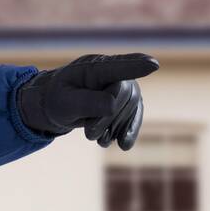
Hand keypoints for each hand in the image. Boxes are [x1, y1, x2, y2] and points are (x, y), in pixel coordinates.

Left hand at [17, 53, 159, 149]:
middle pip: (125, 93)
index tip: (153, 65)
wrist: (56, 105)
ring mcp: (122, 85)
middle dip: (108, 118)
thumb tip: (113, 105)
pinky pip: (135, 115)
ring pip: (132, 106)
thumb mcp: (65, 103)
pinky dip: (129, 131)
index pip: (117, 66)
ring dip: (116, 126)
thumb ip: (87, 103)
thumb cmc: (58, 100)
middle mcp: (112, 72)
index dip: (135, 66)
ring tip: (98, 140)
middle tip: (88, 134)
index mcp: (93, 66)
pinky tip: (124, 145)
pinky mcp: (126, 101)